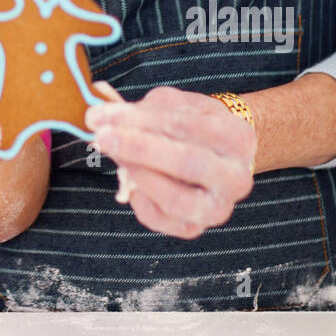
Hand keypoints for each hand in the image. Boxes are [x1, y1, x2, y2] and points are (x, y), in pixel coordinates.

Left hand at [86, 84, 256, 238]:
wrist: (217, 157)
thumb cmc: (192, 125)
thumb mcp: (174, 106)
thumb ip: (141, 111)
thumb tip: (98, 116)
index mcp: (237, 137)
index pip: (185, 125)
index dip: (140, 120)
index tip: (102, 114)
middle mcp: (236, 177)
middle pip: (186, 163)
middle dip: (139, 148)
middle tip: (102, 136)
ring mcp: (219, 209)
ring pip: (175, 199)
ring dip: (137, 175)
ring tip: (112, 155)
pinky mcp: (196, 229)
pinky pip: (161, 220)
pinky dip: (139, 199)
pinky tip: (128, 180)